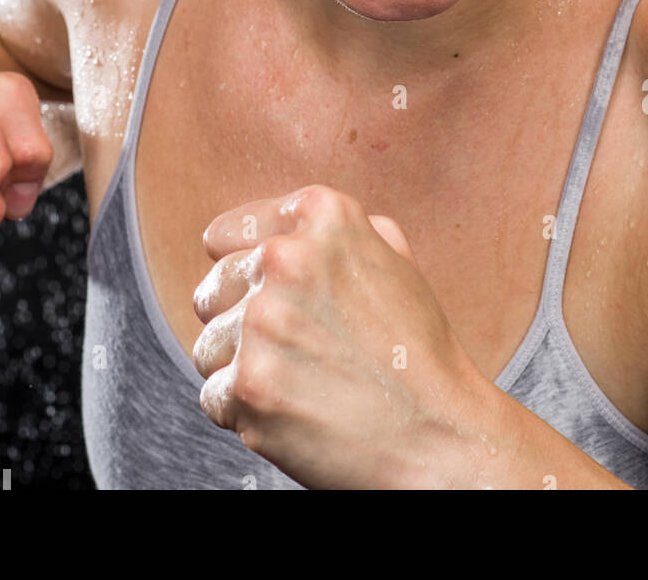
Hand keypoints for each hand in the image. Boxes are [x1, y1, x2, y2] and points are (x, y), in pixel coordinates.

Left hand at [191, 183, 492, 488]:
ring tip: (299, 381)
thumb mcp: (393, 258)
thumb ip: (336, 230)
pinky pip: (214, 395)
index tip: (270, 294)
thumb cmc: (417, 350)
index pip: (227, 234)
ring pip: (208, 344)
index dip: (245, 269)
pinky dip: (245, 411)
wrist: (439, 434)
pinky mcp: (249, 384)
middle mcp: (285, 257)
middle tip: (295, 348)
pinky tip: (294, 409)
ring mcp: (263, 321)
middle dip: (240, 321)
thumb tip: (283, 228)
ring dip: (241, 368)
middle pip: (212, 288)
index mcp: (321, 215)